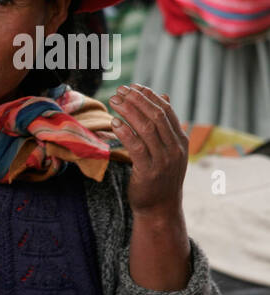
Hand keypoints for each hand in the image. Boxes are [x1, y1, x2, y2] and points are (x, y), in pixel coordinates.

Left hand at [110, 84, 187, 218]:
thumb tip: (164, 96)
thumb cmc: (160, 177)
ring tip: (114, 100)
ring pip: (147, 128)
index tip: (133, 86)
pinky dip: (126, 132)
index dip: (149, 96)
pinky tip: (114, 122)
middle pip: (156, 116)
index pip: (166, 111)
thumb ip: (165, 125)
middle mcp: (175, 148)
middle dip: (137, 100)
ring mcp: (164, 160)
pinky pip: (137, 147)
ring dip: (129, 111)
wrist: (160, 208)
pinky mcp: (149, 171)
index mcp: (180, 140)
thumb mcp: (168, 149)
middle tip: (120, 90)